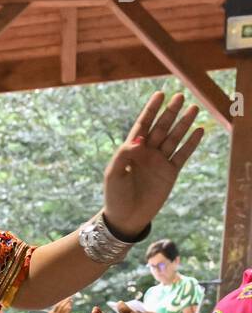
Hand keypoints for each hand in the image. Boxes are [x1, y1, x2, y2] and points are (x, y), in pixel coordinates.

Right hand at [47, 297, 72, 312]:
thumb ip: (52, 311)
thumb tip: (55, 307)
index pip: (57, 305)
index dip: (61, 301)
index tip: (64, 298)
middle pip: (62, 306)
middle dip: (66, 301)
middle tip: (69, 297)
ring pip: (64, 310)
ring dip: (68, 304)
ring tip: (71, 301)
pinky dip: (68, 310)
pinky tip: (70, 307)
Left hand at [102, 92, 202, 237]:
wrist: (126, 218)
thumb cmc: (115, 196)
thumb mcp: (114, 174)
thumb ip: (124, 155)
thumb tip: (138, 140)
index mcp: (132, 149)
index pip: (143, 124)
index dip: (151, 110)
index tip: (160, 94)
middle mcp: (148, 152)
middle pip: (161, 127)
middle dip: (170, 112)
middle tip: (180, 96)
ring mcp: (160, 162)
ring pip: (174, 138)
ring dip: (183, 124)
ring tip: (194, 108)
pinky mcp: (170, 173)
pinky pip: (182, 155)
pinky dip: (191, 144)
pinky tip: (199, 131)